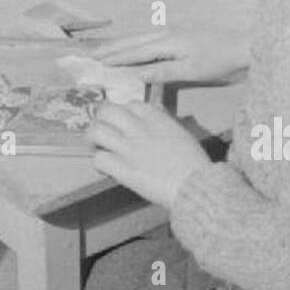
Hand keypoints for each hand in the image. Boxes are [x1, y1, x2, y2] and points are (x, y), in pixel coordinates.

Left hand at [89, 100, 212, 208]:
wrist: (196, 186)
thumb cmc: (193, 162)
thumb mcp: (180, 132)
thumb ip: (163, 119)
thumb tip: (155, 109)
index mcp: (155, 117)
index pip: (129, 103)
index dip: (123, 113)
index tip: (123, 123)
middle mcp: (139, 128)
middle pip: (106, 110)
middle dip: (100, 119)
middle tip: (103, 131)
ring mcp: (129, 148)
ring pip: (96, 131)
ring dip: (93, 139)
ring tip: (98, 148)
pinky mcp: (123, 170)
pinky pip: (99, 159)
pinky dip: (98, 163)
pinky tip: (105, 168)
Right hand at [90, 29, 248, 84]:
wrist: (242, 46)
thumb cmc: (218, 60)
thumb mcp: (190, 70)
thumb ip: (162, 71)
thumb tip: (136, 74)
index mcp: (167, 40)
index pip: (135, 51)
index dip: (115, 58)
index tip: (95, 63)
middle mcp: (166, 31)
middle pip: (133, 40)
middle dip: (112, 48)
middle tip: (91, 55)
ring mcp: (172, 30)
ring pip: (140, 36)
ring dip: (121, 44)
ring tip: (104, 50)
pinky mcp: (178, 32)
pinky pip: (148, 36)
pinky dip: (134, 42)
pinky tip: (131, 47)